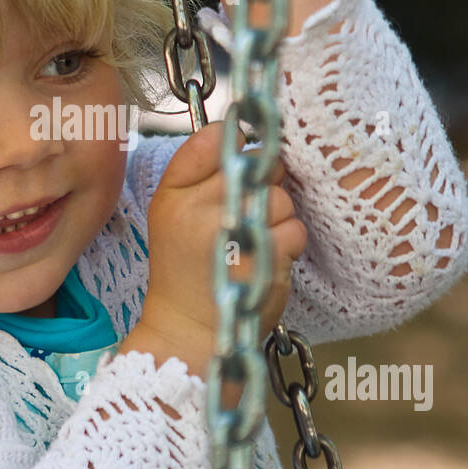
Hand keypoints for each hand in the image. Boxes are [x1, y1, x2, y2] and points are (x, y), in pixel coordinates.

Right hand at [143, 121, 307, 359]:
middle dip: (263, 186)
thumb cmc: (186, 271)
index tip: (235, 176)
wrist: (188, 331)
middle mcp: (200, 207)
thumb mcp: (172, 214)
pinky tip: (264, 261)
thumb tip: (247, 137)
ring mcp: (235, 231)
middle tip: (244, 218)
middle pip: (260, 163)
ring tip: (251, 246)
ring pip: (282, 197)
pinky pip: (295, 228)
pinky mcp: (266, 256)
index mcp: (173, 193)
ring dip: (277, 220)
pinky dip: (287, 245)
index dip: (236, 151)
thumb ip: (199, 173)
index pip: (214, 138)